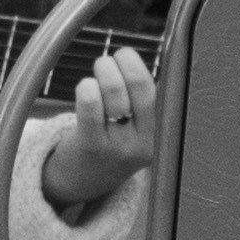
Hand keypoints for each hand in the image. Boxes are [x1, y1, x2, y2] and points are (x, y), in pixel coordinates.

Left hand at [42, 45, 155, 212]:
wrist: (81, 184)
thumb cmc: (109, 145)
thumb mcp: (136, 132)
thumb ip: (141, 103)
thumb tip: (131, 58)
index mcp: (158, 137)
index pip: (155, 93)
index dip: (138, 67)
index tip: (125, 55)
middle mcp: (142, 144)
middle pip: (138, 88)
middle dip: (122, 64)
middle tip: (106, 61)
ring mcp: (117, 148)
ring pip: (113, 93)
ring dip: (103, 72)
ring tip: (96, 70)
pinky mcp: (92, 147)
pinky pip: (91, 105)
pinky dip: (87, 88)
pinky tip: (86, 87)